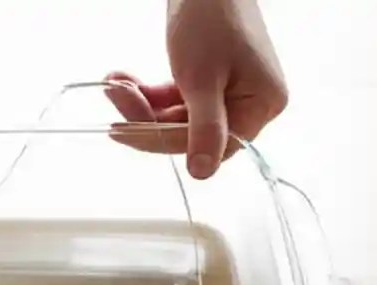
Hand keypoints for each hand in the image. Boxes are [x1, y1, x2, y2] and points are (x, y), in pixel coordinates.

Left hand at [107, 0, 286, 178]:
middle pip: (190, 131)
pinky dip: (150, 92)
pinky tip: (124, 78)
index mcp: (262, 105)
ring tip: (116, 81)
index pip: (210, 145)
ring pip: (177, 116)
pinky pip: (177, 99)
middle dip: (147, 116)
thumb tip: (202, 173)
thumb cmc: (210, 18)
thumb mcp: (201, 79)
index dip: (163, 140)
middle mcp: (252, 102)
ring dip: (142, 103)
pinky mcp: (212, 80)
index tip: (123, 130)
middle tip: (114, 94)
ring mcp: (231, 91)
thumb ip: (202, 129)